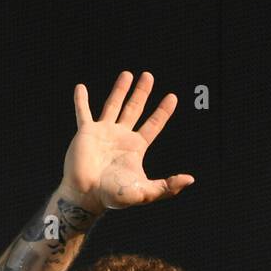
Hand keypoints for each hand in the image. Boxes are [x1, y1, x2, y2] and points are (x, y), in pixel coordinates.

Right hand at [60, 70, 194, 214]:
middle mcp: (120, 137)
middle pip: (134, 109)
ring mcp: (103, 133)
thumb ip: (168, 186)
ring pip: (113, 105)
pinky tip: (80, 88)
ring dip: (120, 90)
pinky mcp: (86, 132)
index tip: (172, 97)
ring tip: (128, 74)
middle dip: (142, 93)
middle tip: (148, 76)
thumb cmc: (114, 196)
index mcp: (135, 148)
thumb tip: (191, 179)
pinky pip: (83, 112)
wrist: (87, 196)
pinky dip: (81, 100)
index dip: (163, 111)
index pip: (153, 125)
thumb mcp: (146, 192)